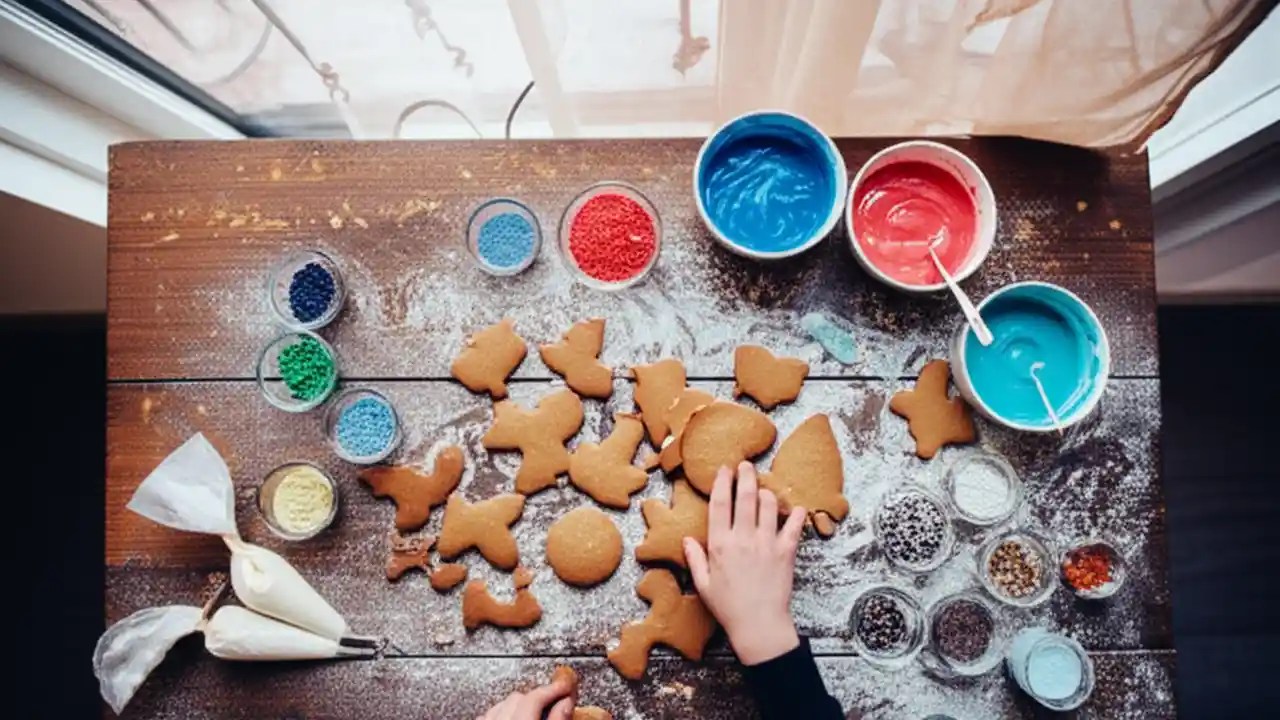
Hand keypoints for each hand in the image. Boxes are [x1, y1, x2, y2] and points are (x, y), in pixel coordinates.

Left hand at [477, 675, 575, 719]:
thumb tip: (566, 703)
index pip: (536, 697)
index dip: (553, 689)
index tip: (565, 686)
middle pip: (517, 697)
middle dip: (535, 697)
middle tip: (552, 702)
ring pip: (499, 705)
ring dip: (516, 705)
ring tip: (531, 713)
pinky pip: (486, 716)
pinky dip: (499, 715)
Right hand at [683, 461, 806, 664]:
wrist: (759, 625)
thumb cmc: (729, 608)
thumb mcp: (703, 585)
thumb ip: (695, 559)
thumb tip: (687, 540)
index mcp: (720, 545)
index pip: (720, 504)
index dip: (722, 482)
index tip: (724, 470)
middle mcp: (743, 539)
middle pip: (746, 496)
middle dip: (746, 476)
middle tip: (746, 466)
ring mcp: (767, 543)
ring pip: (769, 505)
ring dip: (767, 492)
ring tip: (765, 489)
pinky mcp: (786, 552)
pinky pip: (795, 526)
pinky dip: (797, 514)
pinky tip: (796, 509)